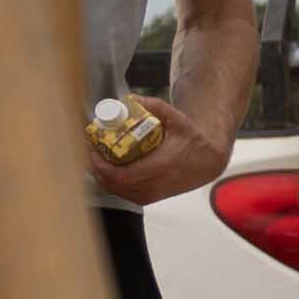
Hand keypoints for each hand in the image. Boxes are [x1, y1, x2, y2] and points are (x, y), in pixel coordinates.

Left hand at [94, 92, 235, 209]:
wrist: (208, 161)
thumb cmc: (193, 140)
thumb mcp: (178, 120)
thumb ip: (157, 106)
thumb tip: (131, 99)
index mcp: (160, 167)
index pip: (120, 174)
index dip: (100, 164)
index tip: (92, 148)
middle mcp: (155, 185)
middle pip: (113, 183)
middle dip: (96, 167)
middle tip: (89, 150)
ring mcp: (152, 194)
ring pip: (116, 190)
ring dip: (101, 175)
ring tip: (95, 158)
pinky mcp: (150, 198)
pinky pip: (123, 194)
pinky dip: (111, 183)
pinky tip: (106, 170)